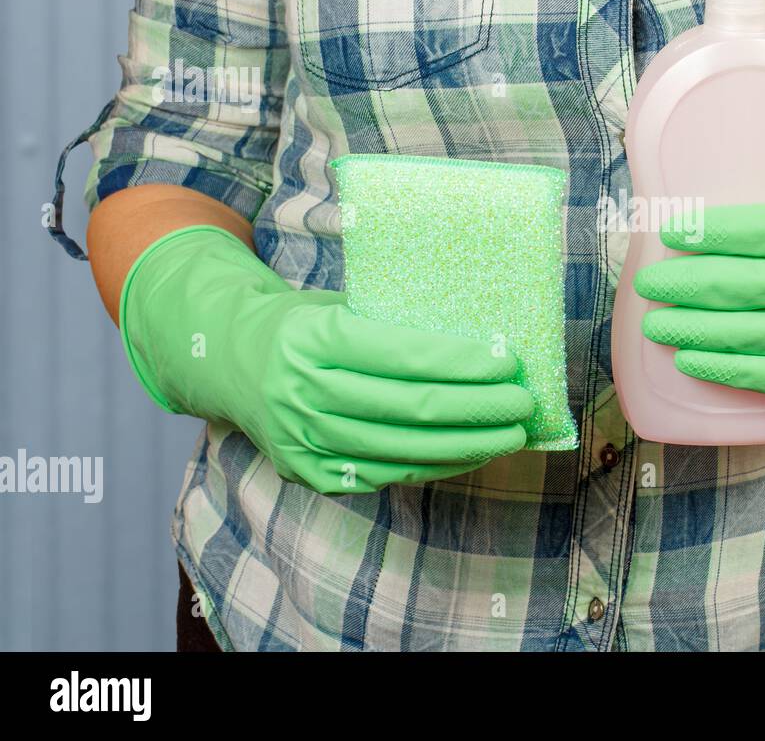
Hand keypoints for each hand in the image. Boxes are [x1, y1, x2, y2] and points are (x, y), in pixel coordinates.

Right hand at [119, 226, 531, 492]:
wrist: (227, 361)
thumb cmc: (305, 323)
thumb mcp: (338, 304)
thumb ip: (395, 320)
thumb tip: (482, 337)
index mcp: (312, 337)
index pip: (403, 355)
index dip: (462, 363)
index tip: (509, 362)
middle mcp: (302, 391)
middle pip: (410, 408)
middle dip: (478, 408)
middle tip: (523, 403)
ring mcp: (302, 439)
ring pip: (403, 450)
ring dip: (467, 445)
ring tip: (511, 434)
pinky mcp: (308, 473)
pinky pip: (386, 474)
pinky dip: (435, 464)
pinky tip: (470, 452)